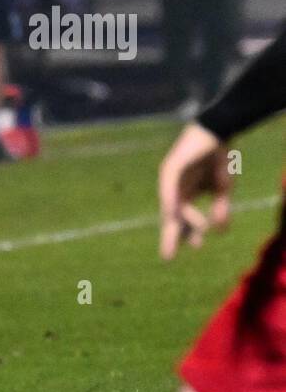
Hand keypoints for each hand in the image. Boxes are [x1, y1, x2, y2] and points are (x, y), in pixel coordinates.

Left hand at [158, 123, 231, 259]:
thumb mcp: (222, 189)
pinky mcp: (171, 168)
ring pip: (172, 206)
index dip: (188, 234)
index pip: (183, 219)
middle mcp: (174, 190)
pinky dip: (172, 201)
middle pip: (171, 217)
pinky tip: (172, 214)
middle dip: (171, 236)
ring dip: (179, 222)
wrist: (217, 133)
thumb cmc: (218, 159)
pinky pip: (170, 188)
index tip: (195, 248)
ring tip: (182, 238)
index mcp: (185, 195)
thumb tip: (220, 230)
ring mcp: (170, 180)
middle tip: (168, 257)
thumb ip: (220, 209)